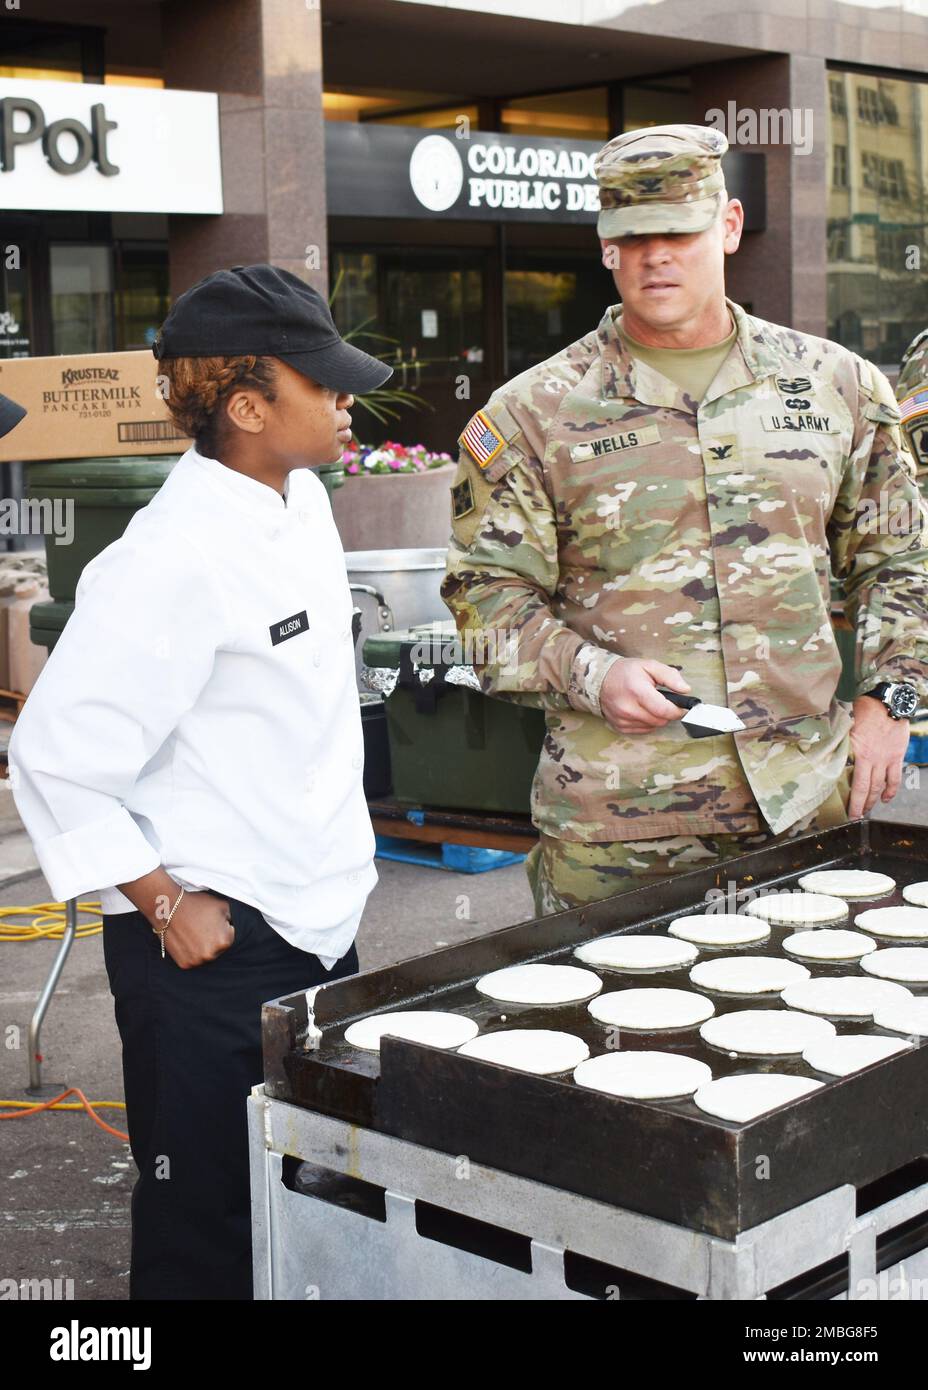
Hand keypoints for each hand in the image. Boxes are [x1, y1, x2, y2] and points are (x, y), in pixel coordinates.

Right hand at [157, 890, 234, 968]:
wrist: (169, 908)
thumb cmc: (197, 904)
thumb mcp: (223, 906)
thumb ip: (233, 918)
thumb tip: (234, 926)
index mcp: (225, 941)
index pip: (229, 937)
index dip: (222, 927)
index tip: (211, 921)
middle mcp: (211, 955)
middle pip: (218, 948)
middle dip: (213, 939)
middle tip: (201, 927)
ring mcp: (197, 961)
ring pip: (205, 955)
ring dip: (202, 947)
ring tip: (193, 933)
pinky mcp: (184, 964)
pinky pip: (193, 960)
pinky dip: (191, 953)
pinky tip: (186, 940)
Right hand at [600, 659, 691, 733]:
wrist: (600, 680)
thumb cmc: (626, 672)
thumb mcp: (649, 665)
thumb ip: (670, 676)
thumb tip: (685, 689)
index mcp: (637, 691)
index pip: (664, 711)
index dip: (678, 711)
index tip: (683, 707)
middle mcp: (628, 708)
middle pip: (661, 720)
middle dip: (667, 713)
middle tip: (664, 701)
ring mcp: (623, 719)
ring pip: (653, 726)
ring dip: (657, 717)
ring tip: (650, 704)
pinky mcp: (620, 726)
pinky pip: (643, 730)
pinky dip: (647, 722)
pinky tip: (641, 710)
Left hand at [848, 696, 909, 816]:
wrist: (887, 702)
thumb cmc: (862, 710)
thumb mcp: (844, 725)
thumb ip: (836, 741)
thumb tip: (820, 751)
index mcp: (857, 753)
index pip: (855, 784)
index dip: (853, 801)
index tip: (848, 813)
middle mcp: (872, 759)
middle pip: (867, 789)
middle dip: (862, 805)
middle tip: (856, 816)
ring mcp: (886, 759)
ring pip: (881, 786)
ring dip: (874, 800)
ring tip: (868, 810)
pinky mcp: (896, 756)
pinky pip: (895, 777)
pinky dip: (892, 790)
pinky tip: (887, 798)